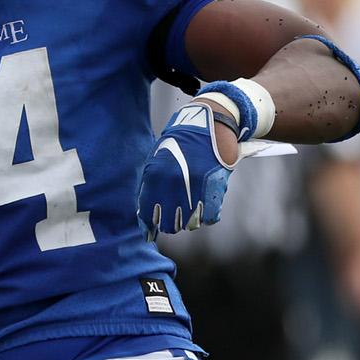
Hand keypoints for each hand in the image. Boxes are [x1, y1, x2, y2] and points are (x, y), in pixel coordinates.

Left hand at [137, 102, 235, 239]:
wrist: (209, 127)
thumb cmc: (178, 145)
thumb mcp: (155, 162)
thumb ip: (148, 189)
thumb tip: (143, 218)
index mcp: (156, 178)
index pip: (149, 216)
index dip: (150, 228)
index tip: (151, 232)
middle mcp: (175, 185)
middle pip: (170, 225)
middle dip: (171, 224)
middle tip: (173, 217)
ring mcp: (196, 189)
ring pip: (189, 225)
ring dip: (188, 221)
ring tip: (189, 210)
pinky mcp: (216, 191)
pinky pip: (208, 219)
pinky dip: (206, 216)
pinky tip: (203, 206)